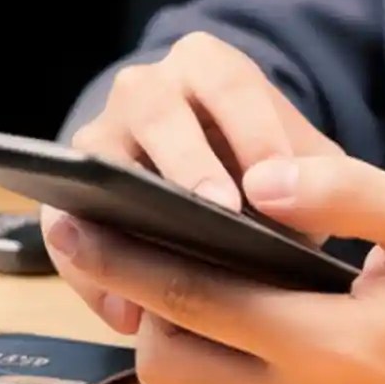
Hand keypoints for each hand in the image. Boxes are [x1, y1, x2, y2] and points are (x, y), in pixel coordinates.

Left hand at [44, 154, 384, 383]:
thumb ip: (349, 193)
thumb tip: (258, 178)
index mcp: (333, 346)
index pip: (190, 299)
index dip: (121, 259)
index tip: (72, 227)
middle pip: (165, 362)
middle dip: (144, 305)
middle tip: (154, 251)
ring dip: (182, 338)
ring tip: (208, 281)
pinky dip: (222, 367)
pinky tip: (250, 324)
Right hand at [49, 32, 342, 333]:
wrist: (212, 169)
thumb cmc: (262, 164)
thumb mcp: (302, 159)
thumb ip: (318, 182)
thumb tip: (303, 224)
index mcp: (205, 66)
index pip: (230, 86)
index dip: (255, 133)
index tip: (276, 185)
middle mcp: (143, 89)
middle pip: (158, 113)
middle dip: (189, 165)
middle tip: (220, 213)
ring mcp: (99, 134)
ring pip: (99, 164)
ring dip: (127, 223)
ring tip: (158, 285)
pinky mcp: (68, 188)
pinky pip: (66, 228)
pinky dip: (93, 276)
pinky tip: (127, 317)